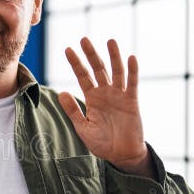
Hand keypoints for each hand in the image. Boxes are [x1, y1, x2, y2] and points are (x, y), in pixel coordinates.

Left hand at [58, 37, 153, 178]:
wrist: (120, 154)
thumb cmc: (101, 142)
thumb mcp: (83, 127)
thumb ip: (73, 110)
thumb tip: (61, 92)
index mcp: (92, 98)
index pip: (82, 76)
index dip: (76, 63)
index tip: (68, 49)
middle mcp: (105, 93)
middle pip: (98, 69)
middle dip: (91, 54)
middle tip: (84, 39)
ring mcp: (119, 96)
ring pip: (116, 72)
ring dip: (113, 56)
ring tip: (110, 41)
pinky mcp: (132, 101)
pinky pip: (132, 84)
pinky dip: (132, 71)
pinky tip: (131, 58)